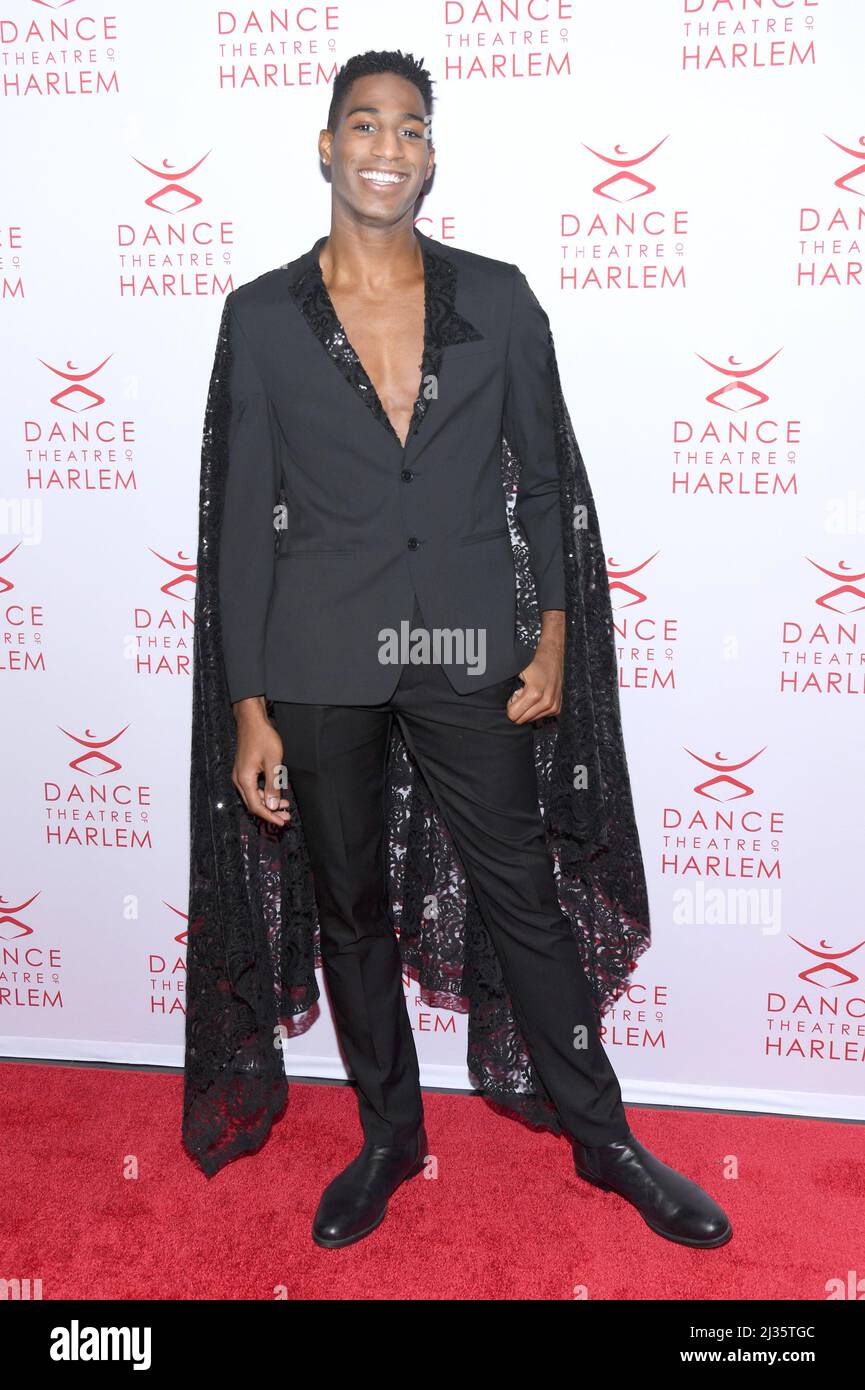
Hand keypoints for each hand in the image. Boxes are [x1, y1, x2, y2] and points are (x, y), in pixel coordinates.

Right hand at [231, 701, 291, 827]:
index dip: (269, 816)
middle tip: (286, 817)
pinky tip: (276, 794)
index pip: (256, 806)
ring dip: (268, 803)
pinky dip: (264, 794)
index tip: (282, 822)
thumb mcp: (273, 762)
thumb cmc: (262, 738)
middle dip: (270, 812)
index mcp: (244, 779)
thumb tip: (271, 806)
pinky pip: (253, 788)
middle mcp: (239, 780)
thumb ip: (272, 786)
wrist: (252, 721)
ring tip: (285, 806)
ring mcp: (240, 775)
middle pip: (253, 804)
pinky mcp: (244, 771)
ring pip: (253, 797)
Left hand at [506, 623, 563, 724]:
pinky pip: (539, 717)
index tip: (515, 694)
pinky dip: (535, 709)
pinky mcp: (556, 708)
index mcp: (534, 693)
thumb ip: (505, 687)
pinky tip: (536, 696)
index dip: (510, 705)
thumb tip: (490, 700)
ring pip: (530, 720)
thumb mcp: (515, 671)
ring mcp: (553, 706)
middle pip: (522, 720)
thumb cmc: (533, 662)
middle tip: (522, 693)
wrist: (552, 656)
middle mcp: (546, 702)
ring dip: (527, 708)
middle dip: (518, 708)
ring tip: (529, 693)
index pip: (514, 716)